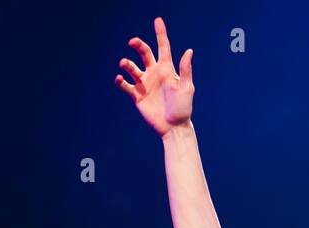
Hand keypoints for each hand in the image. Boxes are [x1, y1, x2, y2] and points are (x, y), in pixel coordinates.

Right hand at [115, 17, 193, 135]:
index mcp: (167, 69)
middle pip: (144, 53)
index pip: (163, 47)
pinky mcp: (137, 95)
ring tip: (124, 65)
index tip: (158, 20)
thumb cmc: (183, 108)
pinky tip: (120, 78)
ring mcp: (144, 84)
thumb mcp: (187, 88)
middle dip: (138, 45)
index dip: (160, 34)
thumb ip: (185, 70)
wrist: (174, 127)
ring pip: (132, 68)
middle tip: (132, 42)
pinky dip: (121, 81)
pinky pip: (126, 85)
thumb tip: (189, 51)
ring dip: (127, 64)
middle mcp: (154, 73)